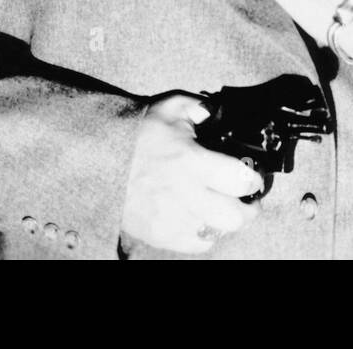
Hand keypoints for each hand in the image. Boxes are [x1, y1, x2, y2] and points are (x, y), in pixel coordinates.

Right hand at [121, 93, 263, 254]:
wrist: (97, 159)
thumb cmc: (137, 134)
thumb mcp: (171, 108)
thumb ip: (202, 108)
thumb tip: (221, 115)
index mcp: (191, 162)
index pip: (239, 180)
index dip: (254, 180)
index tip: (254, 177)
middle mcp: (184, 195)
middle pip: (234, 218)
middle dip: (249, 210)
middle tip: (249, 201)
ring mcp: (170, 218)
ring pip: (215, 234)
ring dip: (226, 224)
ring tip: (226, 210)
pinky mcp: (157, 233)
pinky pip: (193, 244)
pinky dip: (204, 235)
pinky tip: (203, 220)